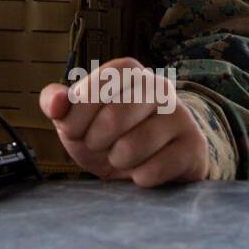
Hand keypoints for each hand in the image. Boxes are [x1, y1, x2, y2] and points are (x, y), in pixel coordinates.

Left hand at [38, 57, 207, 186]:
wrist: (147, 163)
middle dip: (96, 140)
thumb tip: (55, 103)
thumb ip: (55, 103)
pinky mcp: (193, 146)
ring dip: (117, 160)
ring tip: (120, 156)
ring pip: (134, 145)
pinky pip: (156, 168)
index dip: (80, 112)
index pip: (98, 85)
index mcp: (127, 71)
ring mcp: (180, 115)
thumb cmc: (106, 134)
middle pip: (114, 116)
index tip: (74, 129)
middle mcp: (158, 86)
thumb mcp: (74, 118)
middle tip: (99, 145)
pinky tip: (141, 171)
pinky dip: (139, 177)